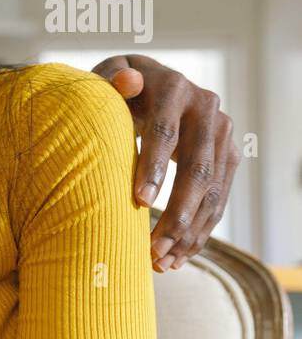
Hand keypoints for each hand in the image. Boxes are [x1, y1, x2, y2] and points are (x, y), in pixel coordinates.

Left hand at [93, 54, 239, 270]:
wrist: (152, 82)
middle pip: (197, 169)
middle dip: (176, 213)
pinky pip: (219, 199)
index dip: (154, 167)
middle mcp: (207, 109)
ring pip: (213, 191)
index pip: (165, 132)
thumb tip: (128, 82)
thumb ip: (112, 80)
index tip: (139, 202)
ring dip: (190, 231)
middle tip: (153, 249)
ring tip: (162, 262)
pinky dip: (201, 230)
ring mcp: (223, 134)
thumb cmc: (117, 85)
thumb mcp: (108, 76)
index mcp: (174, 88)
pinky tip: (180, 256)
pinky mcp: (229, 156)